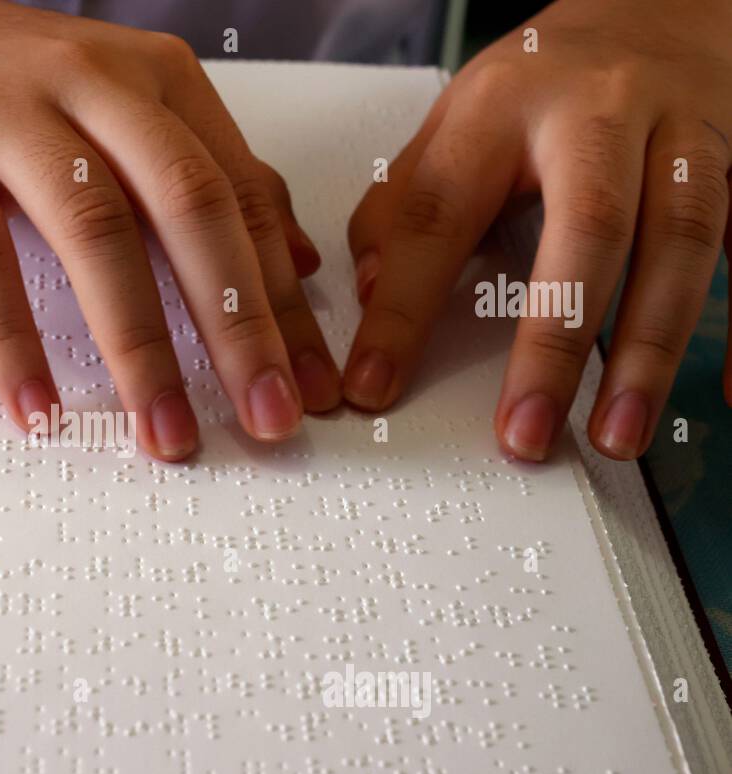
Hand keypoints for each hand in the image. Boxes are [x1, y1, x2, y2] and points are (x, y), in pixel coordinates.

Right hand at [0, 0, 340, 459]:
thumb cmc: (10, 92)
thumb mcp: (122, 111)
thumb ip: (209, 174)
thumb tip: (295, 263)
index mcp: (155, 77)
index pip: (241, 195)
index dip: (284, 298)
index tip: (310, 385)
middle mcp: (91, 80)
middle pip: (188, 206)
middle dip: (237, 324)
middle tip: (268, 417)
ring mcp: (5, 110)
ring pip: (93, 231)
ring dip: (139, 347)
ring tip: (165, 434)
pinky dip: (10, 340)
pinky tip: (38, 408)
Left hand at [343, 0, 731, 460]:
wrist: (658, 7)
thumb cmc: (544, 81)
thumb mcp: (454, 121)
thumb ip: (404, 204)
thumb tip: (372, 293)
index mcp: (501, 106)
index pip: (440, 215)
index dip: (401, 310)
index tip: (373, 388)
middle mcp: (600, 110)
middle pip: (586, 226)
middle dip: (554, 341)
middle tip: (522, 434)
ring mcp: (683, 132)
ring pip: (681, 237)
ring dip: (650, 348)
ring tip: (616, 433)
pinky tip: (719, 395)